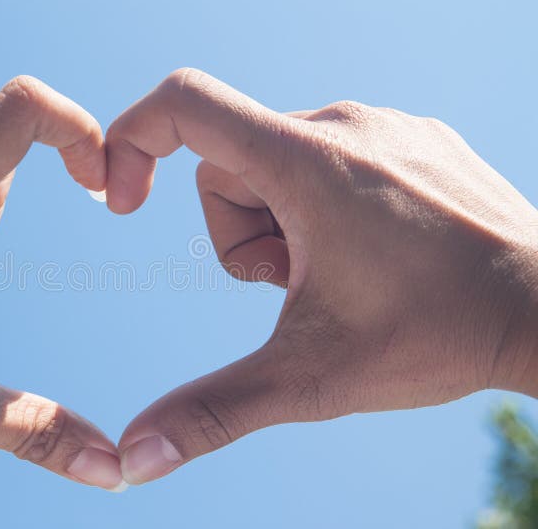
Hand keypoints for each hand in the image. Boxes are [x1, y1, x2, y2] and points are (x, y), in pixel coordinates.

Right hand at [105, 68, 537, 484]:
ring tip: (338, 272)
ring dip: (281, 226)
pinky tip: (373, 250)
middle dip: (239, 237)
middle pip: (225, 168)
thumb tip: (135, 458)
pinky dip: (322, 205)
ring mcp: (379, 125)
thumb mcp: (310, 377)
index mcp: (303, 163)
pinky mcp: (408, 136)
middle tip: (296, 286)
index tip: (126, 202)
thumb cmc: (437, 334)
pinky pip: (326, 157)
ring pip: (273, 165)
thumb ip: (214, 412)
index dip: (131, 140)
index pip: (185, 103)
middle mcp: (339, 123)